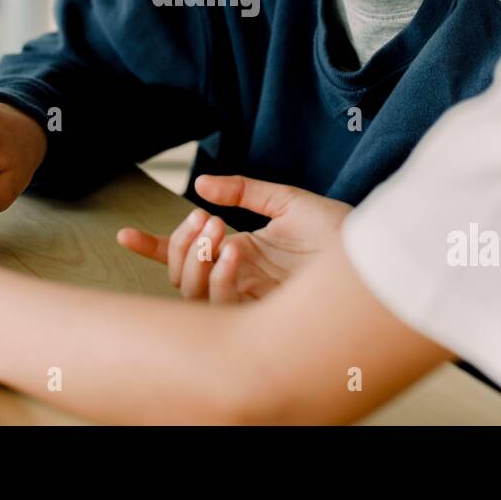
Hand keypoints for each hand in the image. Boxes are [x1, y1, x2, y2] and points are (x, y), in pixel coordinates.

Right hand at [117, 175, 350, 302]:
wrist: (375, 255)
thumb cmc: (341, 234)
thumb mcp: (287, 201)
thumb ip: (244, 191)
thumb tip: (201, 184)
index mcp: (242, 255)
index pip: (188, 256)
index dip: (153, 248)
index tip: (124, 234)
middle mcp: (240, 281)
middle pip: (181, 279)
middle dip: (178, 247)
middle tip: (203, 217)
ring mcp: (251, 300)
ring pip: (194, 295)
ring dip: (195, 260)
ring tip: (217, 228)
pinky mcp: (264, 315)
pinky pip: (223, 307)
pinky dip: (220, 278)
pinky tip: (235, 251)